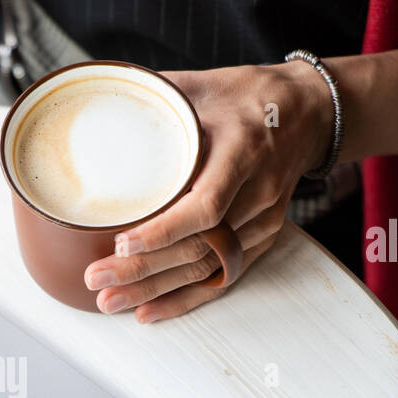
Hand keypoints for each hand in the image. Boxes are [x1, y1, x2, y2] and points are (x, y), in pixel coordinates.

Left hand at [83, 61, 331, 321]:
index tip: (123, 243)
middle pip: (200, 245)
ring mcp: (263, 220)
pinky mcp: (261, 238)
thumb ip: (151, 96)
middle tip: (96, 280)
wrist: (306, 112)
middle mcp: (258, 191)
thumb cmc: (245, 95)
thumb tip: (91, 96)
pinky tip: (149, 312)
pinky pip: (222, 277)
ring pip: (207, 267)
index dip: (164, 230)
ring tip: (110, 301)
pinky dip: (184, 299)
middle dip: (144, 270)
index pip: (206, 203)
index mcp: (242, 150)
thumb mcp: (200, 85)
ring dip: (156, 290)